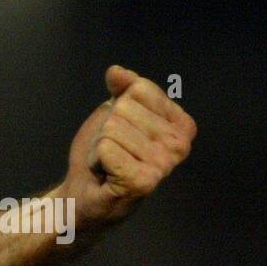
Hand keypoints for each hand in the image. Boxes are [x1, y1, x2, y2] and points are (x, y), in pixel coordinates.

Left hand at [59, 65, 196, 232]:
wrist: (85, 193)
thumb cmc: (104, 153)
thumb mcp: (114, 112)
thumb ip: (122, 89)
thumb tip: (117, 72)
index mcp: (181, 126)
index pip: (140, 88)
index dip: (118, 106)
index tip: (122, 131)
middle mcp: (180, 145)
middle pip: (124, 108)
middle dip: (107, 128)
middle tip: (113, 150)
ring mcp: (164, 165)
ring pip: (112, 127)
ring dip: (100, 145)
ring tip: (109, 162)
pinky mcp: (144, 181)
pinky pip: (106, 147)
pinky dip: (96, 158)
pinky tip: (106, 174)